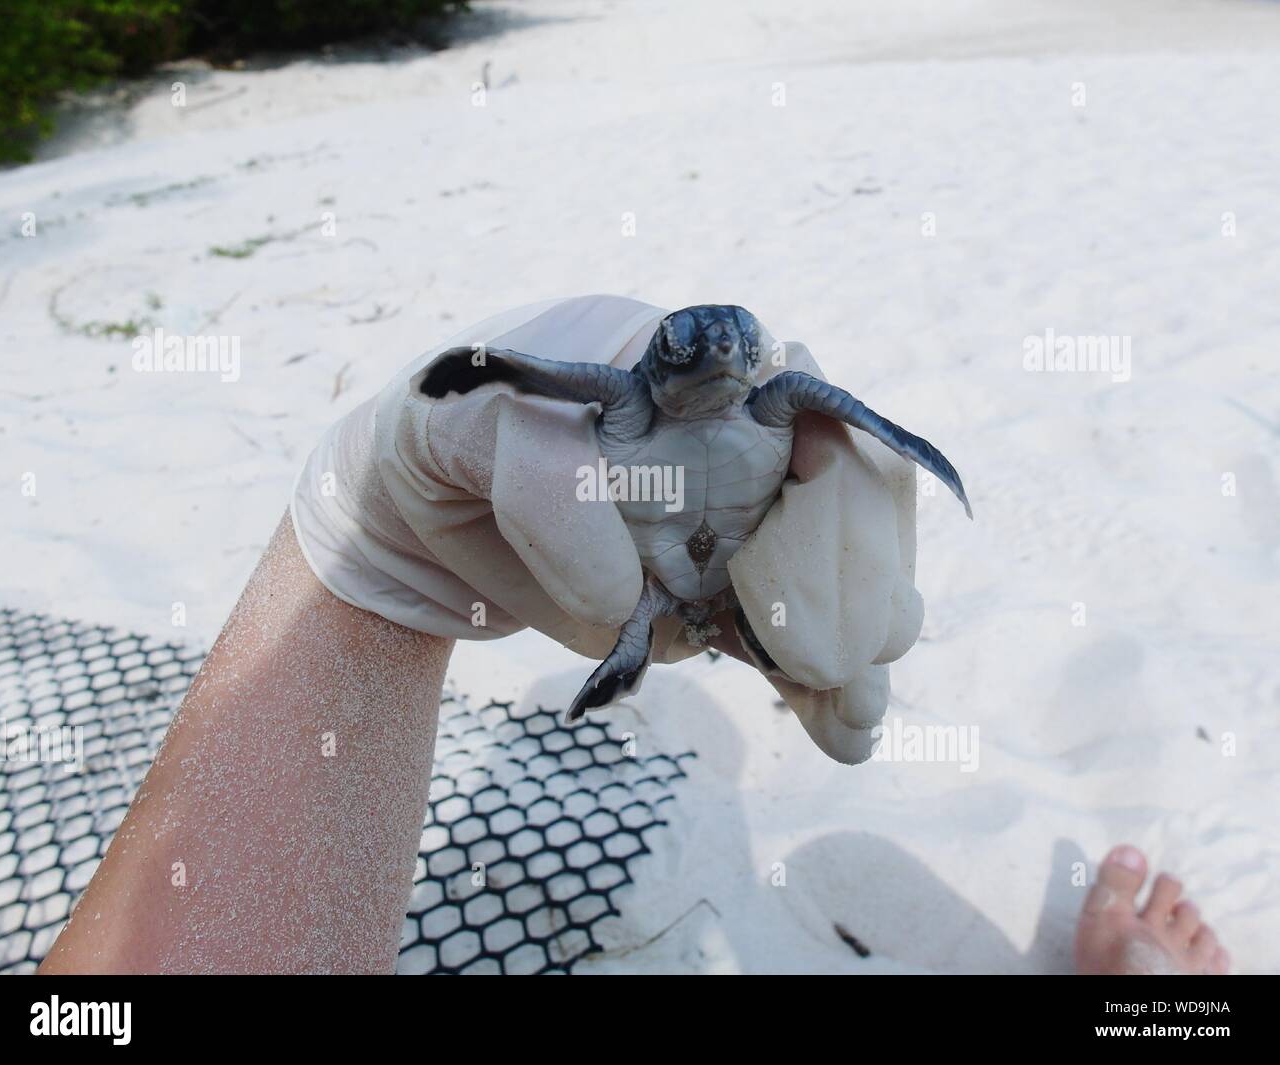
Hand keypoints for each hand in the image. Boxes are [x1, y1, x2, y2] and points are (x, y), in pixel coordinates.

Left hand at [292, 295, 922, 762]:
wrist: (420, 507)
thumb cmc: (450, 428)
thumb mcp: (466, 419)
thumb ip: (546, 477)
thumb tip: (626, 590)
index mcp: (698, 374)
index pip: (803, 406)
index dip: (832, 474)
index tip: (818, 543)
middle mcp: (736, 447)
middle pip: (841, 505)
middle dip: (862, 582)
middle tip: (853, 653)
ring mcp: (732, 529)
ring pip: (827, 584)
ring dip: (857, 651)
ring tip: (856, 712)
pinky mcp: (710, 604)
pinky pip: (778, 646)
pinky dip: (816, 692)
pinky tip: (841, 735)